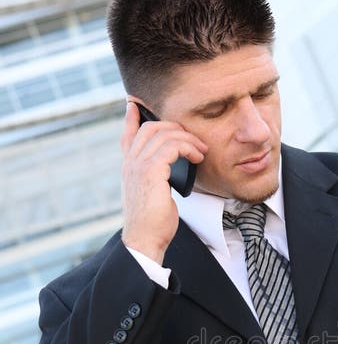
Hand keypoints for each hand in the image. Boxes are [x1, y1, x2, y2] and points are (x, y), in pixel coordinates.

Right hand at [120, 101, 206, 263]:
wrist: (145, 240)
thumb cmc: (153, 223)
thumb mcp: (155, 195)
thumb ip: (159, 178)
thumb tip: (172, 172)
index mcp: (129, 167)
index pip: (128, 135)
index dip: (132, 117)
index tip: (135, 104)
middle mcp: (130, 163)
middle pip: (149, 127)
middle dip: (174, 126)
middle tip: (194, 138)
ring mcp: (138, 165)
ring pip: (163, 134)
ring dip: (187, 138)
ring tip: (202, 150)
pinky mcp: (151, 171)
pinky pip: (172, 147)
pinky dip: (188, 148)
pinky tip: (198, 157)